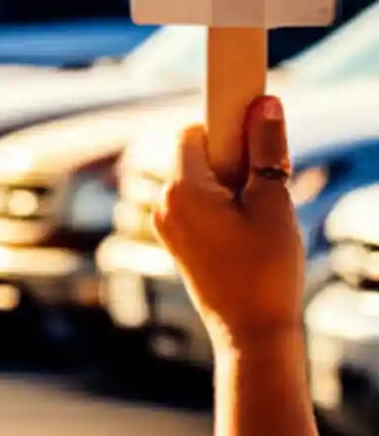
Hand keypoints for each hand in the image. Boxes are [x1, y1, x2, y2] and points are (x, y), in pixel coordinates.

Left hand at [152, 96, 303, 348]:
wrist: (251, 332)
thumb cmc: (265, 269)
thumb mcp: (273, 202)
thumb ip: (266, 149)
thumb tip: (266, 103)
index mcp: (180, 188)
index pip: (193, 131)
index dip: (225, 126)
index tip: (253, 130)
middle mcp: (163, 203)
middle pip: (195, 155)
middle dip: (232, 158)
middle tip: (266, 183)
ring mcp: (166, 225)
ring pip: (198, 182)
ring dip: (229, 183)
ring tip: (259, 213)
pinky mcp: (176, 242)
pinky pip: (196, 205)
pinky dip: (220, 204)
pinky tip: (247, 229)